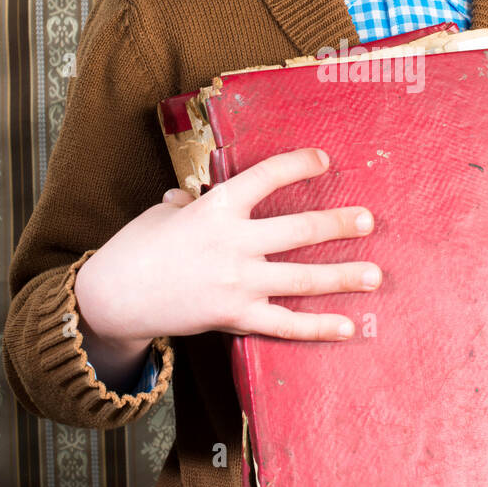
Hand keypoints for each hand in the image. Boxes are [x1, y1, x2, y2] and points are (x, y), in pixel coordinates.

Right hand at [73, 147, 381, 344]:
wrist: (112, 298)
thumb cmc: (135, 249)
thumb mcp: (161, 214)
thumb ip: (185, 205)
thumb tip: (188, 199)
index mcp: (216, 207)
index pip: (266, 176)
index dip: (298, 165)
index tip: (324, 159)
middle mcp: (233, 243)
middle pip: (300, 230)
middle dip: (339, 224)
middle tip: (367, 219)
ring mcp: (237, 282)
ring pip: (303, 278)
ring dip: (343, 275)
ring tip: (375, 274)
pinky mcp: (235, 317)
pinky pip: (286, 324)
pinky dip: (319, 327)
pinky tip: (349, 326)